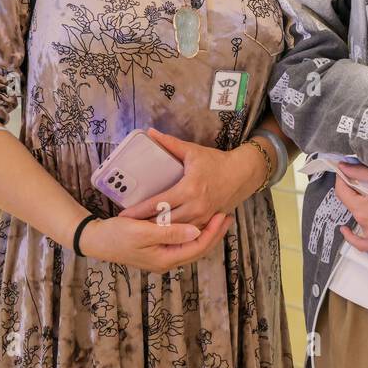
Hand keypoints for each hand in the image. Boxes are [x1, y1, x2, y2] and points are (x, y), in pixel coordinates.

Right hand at [78, 212, 231, 270]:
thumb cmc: (116, 235)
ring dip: (206, 232)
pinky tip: (198, 220)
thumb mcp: (142, 232)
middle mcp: (167, 261)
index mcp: (165, 259)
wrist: (95, 240)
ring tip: (217, 216)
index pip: (198, 247)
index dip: (213, 232)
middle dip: (215, 233)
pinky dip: (193, 232)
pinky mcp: (158, 249)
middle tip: (227, 215)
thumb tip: (196, 231)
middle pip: (199, 249)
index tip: (222, 215)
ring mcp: (162, 256)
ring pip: (192, 246)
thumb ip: (169, 232)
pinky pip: (182, 242)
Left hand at [118, 128, 265, 227]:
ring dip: (158, 232)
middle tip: (127, 227)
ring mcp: (203, 216)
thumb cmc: (217, 162)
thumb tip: (151, 132)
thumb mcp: (194, 151)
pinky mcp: (207, 221)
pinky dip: (174, 234)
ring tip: (140, 232)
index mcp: (189, 189)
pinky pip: (187, 232)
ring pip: (175, 231)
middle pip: (164, 222)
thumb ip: (171, 144)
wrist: (243, 174)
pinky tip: (162, 235)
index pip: (158, 204)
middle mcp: (195, 206)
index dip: (139, 211)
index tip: (124, 215)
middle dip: (145, 226)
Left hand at [335, 166, 367, 250]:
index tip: (343, 171)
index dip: (341, 179)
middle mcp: (367, 226)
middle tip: (357, 178)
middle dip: (351, 190)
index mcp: (364, 209)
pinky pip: (363, 244)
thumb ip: (360, 172)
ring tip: (360, 197)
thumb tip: (343, 166)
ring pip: (357, 223)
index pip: (342, 193)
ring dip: (355, 209)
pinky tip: (348, 231)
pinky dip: (353, 238)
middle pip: (350, 205)